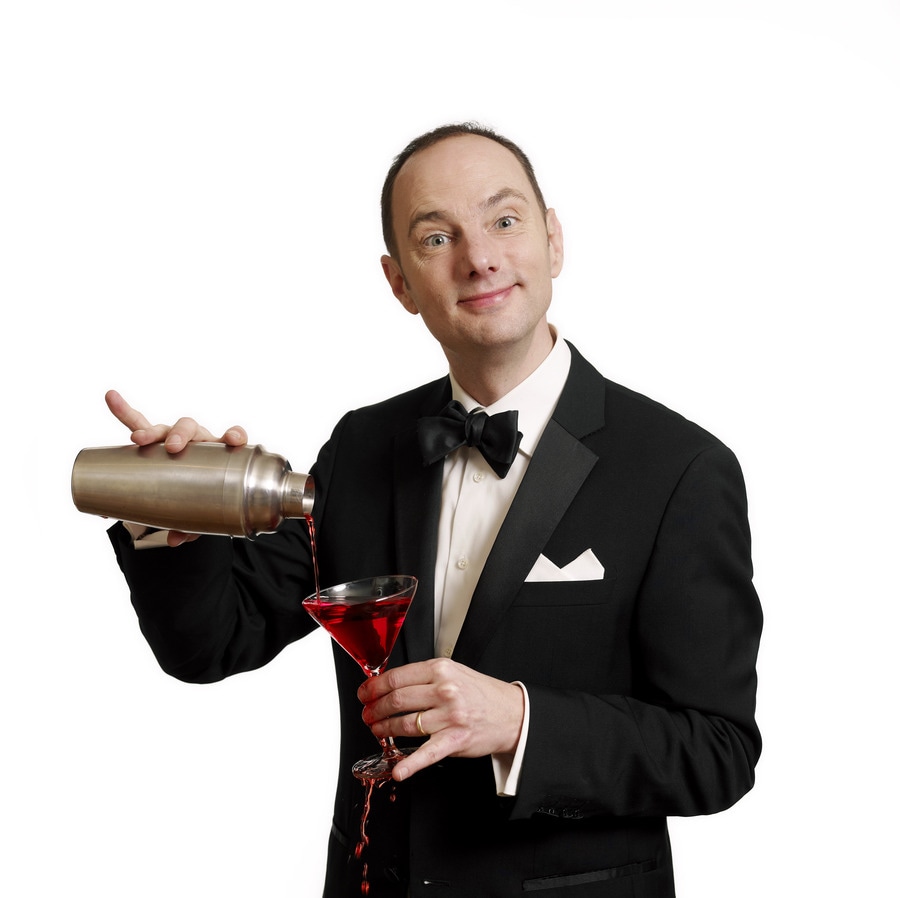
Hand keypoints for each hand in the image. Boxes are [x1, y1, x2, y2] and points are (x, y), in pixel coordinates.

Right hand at [105, 390, 248, 545]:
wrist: (194, 490)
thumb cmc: (204, 498)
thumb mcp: (203, 514)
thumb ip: (193, 527)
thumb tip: (174, 540)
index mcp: (218, 454)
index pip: (230, 437)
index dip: (233, 435)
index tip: (233, 439)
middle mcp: (197, 440)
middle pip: (191, 428)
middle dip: (181, 434)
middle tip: (172, 447)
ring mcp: (175, 439)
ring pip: (164, 428)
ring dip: (151, 430)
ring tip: (138, 438)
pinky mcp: (153, 442)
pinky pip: (136, 423)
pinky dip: (124, 411)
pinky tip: (111, 397)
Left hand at [357, 658, 524, 781]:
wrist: (511, 713)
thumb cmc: (480, 693)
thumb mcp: (453, 672)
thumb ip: (424, 676)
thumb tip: (390, 683)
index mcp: (441, 669)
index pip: (397, 678)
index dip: (374, 687)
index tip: (364, 693)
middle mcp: (445, 690)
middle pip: (397, 700)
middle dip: (375, 709)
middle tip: (367, 714)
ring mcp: (450, 716)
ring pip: (405, 725)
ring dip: (383, 729)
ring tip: (376, 730)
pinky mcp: (455, 740)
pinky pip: (427, 753)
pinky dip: (410, 764)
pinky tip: (398, 770)